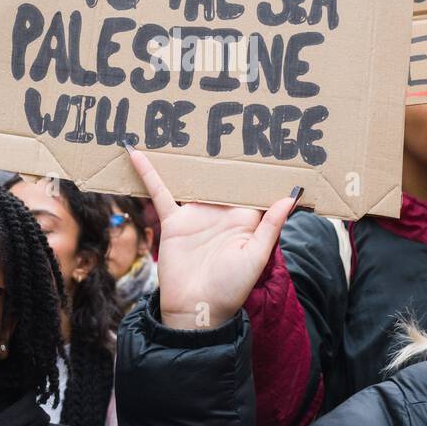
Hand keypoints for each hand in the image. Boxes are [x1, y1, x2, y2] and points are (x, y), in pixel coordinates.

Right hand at [123, 144, 299, 329]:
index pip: (251, 185)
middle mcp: (220, 211)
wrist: (196, 309)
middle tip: (221, 116)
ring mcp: (196, 214)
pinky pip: (159, 192)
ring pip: (191, 178)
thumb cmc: (231, 288)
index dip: (256, 164)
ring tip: (183, 126)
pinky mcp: (173, 221)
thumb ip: (270, 227)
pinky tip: (137, 152)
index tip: (262, 136)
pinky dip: (148, 173)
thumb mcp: (255, 256)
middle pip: (220, 176)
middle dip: (222, 152)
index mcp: (244, 218)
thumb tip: (289, 197)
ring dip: (187, 157)